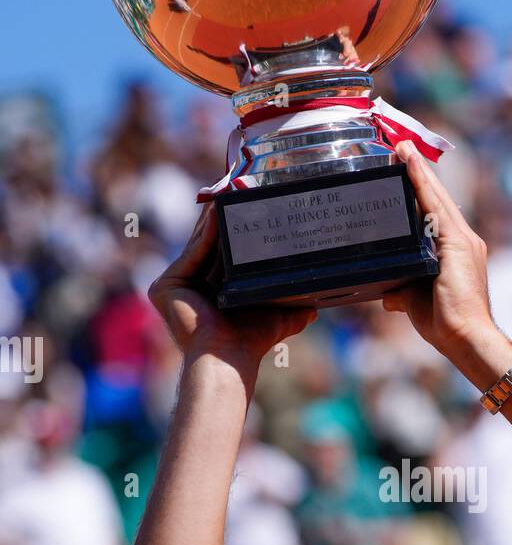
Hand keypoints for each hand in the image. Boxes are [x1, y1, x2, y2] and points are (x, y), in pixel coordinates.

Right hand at [148, 202, 317, 373]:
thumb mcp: (276, 318)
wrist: (229, 357)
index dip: (235, 230)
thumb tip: (314, 308)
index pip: (222, 254)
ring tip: (233, 191)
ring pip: (200, 244)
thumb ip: (293, 310)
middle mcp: (189, 288)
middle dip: (224, 217)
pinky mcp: (164, 287)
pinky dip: (208, 231)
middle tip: (240, 187)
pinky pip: (193, 252)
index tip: (249, 204)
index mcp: (208, 293)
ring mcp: (174, 287)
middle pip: (209, 245)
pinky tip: (221, 210)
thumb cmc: (251, 342)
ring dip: (216, 217)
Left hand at [383, 141, 496, 358]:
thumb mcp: (417, 302)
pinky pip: (434, 204)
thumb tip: (387, 294)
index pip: (436, 212)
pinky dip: (421, 181)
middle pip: (437, 198)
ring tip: (399, 146)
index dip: (421, 189)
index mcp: (457, 252)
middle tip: (397, 146)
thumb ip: (404, 292)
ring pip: (436, 196)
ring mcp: (463, 239)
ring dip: (417, 169)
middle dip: (418, 171)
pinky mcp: (457, 243)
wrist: (467, 338)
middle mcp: (464, 240)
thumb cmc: (446, 326)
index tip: (405, 167)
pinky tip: (408, 162)